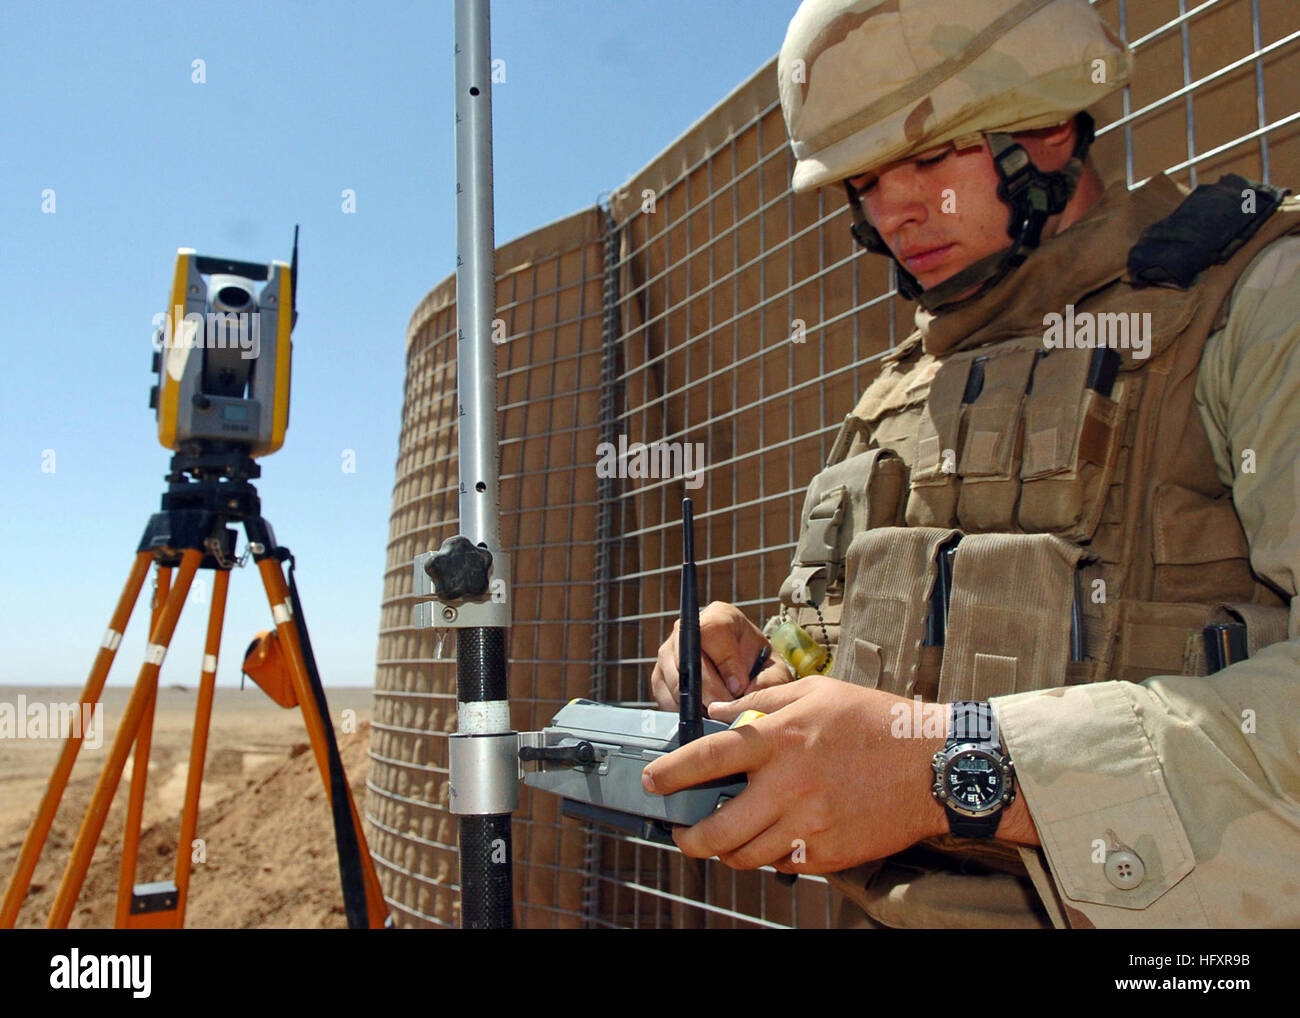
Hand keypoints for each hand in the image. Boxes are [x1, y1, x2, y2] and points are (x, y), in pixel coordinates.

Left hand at [641, 677, 949, 872]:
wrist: (934, 764)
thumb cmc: (876, 721)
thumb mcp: (817, 691)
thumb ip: (764, 699)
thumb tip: (720, 711)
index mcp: (780, 739)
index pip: (707, 759)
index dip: (670, 772)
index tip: (652, 780)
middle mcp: (789, 785)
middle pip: (717, 829)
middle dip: (689, 838)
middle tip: (683, 834)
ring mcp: (810, 824)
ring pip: (746, 855)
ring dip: (727, 851)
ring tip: (725, 839)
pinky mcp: (830, 853)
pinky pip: (784, 864)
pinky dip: (771, 856)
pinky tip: (774, 840)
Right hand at [649, 600, 791, 710]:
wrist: (744, 673)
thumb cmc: (758, 667)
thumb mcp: (773, 671)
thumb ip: (767, 682)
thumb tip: (742, 696)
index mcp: (719, 616)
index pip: (711, 632)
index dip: (725, 663)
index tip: (739, 686)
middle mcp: (686, 629)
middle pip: (687, 659)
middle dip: (710, 691)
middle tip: (728, 710)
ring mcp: (668, 652)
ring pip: (674, 681)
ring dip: (697, 704)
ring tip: (719, 713)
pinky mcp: (658, 676)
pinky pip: (665, 697)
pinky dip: (684, 712)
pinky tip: (704, 714)